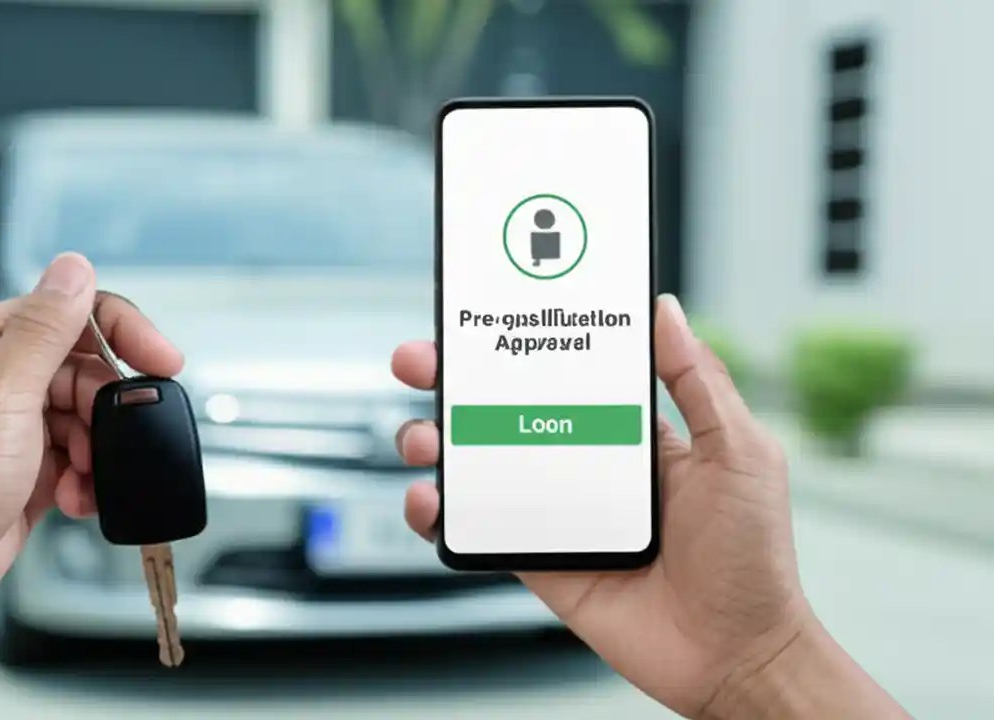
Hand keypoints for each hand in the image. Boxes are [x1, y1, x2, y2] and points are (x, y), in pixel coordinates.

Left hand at [0, 253, 181, 641]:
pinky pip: (75, 462)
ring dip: (98, 449)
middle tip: (110, 436)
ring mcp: (7, 430)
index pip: (72, 311)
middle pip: (86, 368)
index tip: (163, 362)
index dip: (124, 332)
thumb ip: (44, 330)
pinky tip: (73, 498)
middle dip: (109, 405)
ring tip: (80, 475)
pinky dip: (85, 481)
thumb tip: (75, 268)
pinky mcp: (18, 474)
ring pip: (85, 418)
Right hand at [392, 296, 811, 717]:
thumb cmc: (752, 556)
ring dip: (435, 441)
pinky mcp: (539, 557)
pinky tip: (430, 500)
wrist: (735, 653)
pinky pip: (479, 528)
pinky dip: (441, 512)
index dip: (522, 341)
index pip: (564, 370)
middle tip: (422, 362)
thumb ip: (698, 381)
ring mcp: (557, 510)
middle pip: (504, 409)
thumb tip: (665, 310)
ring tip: (423, 438)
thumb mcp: (738, 452)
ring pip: (478, 464)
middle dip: (452, 380)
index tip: (486, 311)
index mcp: (629, 431)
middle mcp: (585, 463)